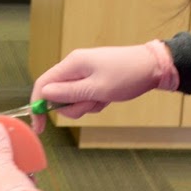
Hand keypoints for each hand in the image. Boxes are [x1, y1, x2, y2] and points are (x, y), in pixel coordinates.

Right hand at [31, 41, 177, 125]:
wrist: (153, 67)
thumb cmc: (127, 76)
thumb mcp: (96, 89)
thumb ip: (68, 92)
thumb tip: (43, 93)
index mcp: (72, 64)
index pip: (42, 84)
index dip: (37, 105)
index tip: (40, 126)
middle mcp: (75, 66)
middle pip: (58, 94)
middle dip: (73, 107)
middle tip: (92, 105)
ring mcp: (85, 72)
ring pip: (73, 98)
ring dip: (86, 105)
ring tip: (104, 99)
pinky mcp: (94, 78)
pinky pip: (85, 96)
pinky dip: (95, 102)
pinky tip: (109, 97)